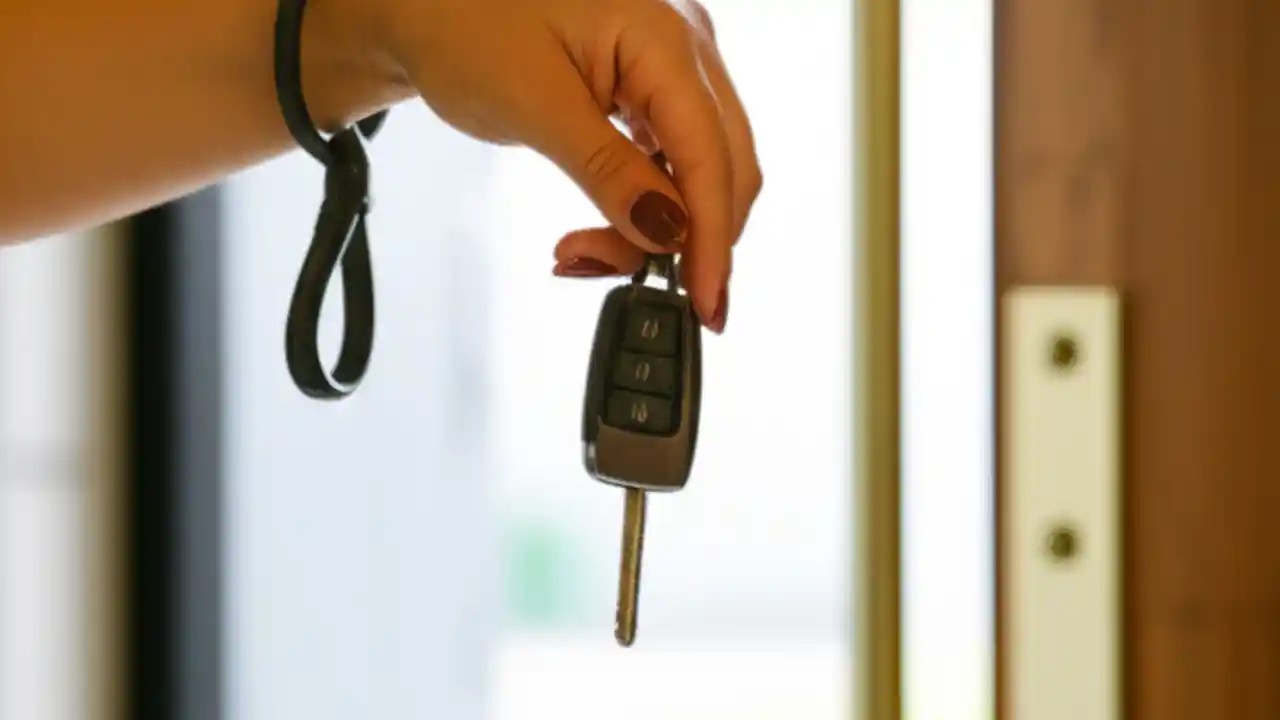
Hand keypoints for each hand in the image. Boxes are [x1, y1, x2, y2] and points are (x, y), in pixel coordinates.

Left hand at [374, 0, 761, 331]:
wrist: (426, 3)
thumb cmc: (462, 24)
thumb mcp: (533, 106)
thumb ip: (608, 171)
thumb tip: (667, 232)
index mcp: (662, 35)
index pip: (710, 153)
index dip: (710, 238)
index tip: (703, 304)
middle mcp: (684, 43)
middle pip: (721, 165)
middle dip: (681, 237)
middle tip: (611, 273)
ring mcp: (672, 63)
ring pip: (698, 169)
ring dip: (657, 227)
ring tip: (582, 249)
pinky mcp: (651, 84)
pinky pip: (671, 157)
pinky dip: (644, 203)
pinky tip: (602, 225)